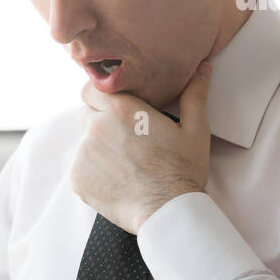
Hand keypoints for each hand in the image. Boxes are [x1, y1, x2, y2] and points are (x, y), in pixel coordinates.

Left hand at [70, 61, 212, 233]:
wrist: (167, 212)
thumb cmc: (183, 170)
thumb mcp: (195, 129)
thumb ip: (193, 95)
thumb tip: (202, 68)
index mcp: (121, 109)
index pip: (90, 88)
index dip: (99, 96)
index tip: (111, 106)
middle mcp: (96, 127)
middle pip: (85, 113)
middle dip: (99, 121)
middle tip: (124, 139)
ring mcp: (84, 154)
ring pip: (84, 143)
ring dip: (98, 149)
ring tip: (124, 164)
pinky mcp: (77, 179)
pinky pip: (80, 168)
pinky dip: (93, 173)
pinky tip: (117, 181)